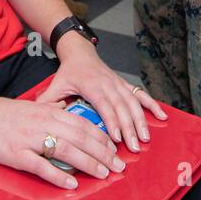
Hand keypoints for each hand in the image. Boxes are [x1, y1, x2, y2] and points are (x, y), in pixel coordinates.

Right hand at [0, 92, 124, 188]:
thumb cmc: (0, 113)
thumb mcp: (30, 107)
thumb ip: (50, 111)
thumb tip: (68, 114)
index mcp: (47, 111)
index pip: (82, 123)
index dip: (101, 137)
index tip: (114, 148)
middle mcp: (42, 122)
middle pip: (80, 137)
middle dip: (102, 152)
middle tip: (117, 165)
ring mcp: (28, 138)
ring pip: (66, 150)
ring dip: (88, 163)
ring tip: (103, 173)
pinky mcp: (15, 154)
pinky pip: (40, 166)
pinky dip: (58, 175)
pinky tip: (71, 183)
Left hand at [38, 34, 166, 153]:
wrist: (80, 52)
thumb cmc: (68, 71)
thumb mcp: (55, 84)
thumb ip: (47, 101)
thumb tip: (39, 116)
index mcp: (91, 85)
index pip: (104, 105)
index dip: (112, 122)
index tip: (116, 138)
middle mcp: (108, 84)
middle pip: (122, 108)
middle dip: (129, 128)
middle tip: (133, 147)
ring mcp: (118, 83)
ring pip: (133, 103)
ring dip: (141, 121)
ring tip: (145, 139)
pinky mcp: (124, 85)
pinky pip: (140, 95)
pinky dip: (152, 105)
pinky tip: (162, 116)